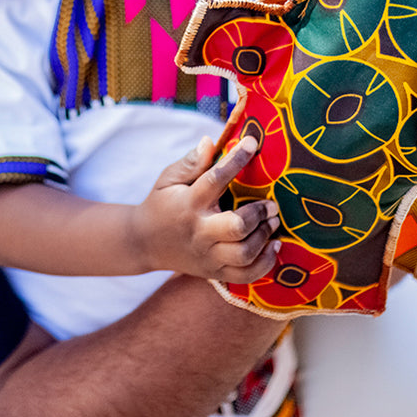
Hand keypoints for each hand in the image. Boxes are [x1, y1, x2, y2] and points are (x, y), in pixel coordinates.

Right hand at [129, 136, 279, 283]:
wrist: (143, 243)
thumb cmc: (161, 204)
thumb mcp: (168, 179)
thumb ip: (190, 162)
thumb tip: (210, 141)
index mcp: (188, 204)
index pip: (215, 179)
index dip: (236, 159)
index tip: (253, 143)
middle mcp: (200, 232)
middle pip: (236, 227)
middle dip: (258, 213)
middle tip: (270, 204)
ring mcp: (208, 255)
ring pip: (244, 253)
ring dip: (264, 236)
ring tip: (272, 221)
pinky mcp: (215, 272)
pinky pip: (246, 275)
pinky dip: (265, 263)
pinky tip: (272, 246)